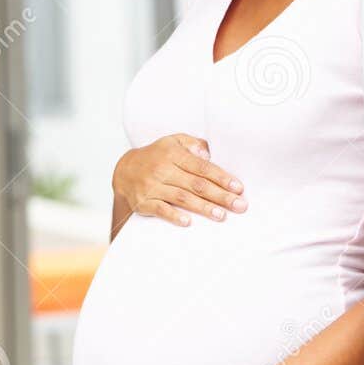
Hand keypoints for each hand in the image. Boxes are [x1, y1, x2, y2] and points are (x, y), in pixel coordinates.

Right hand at [112, 134, 246, 226]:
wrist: (124, 171)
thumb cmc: (156, 156)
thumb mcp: (172, 142)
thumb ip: (192, 144)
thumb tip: (208, 153)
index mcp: (173, 154)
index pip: (201, 167)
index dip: (221, 177)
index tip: (238, 187)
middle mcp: (162, 170)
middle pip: (196, 184)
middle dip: (220, 196)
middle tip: (239, 205)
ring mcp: (152, 187)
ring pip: (181, 198)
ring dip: (203, 207)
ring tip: (221, 216)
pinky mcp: (143, 203)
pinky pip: (159, 210)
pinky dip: (173, 216)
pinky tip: (188, 222)